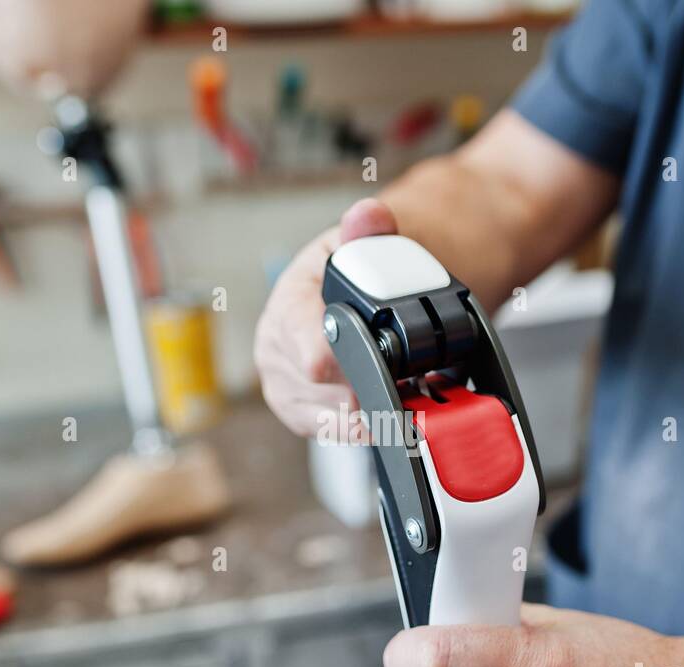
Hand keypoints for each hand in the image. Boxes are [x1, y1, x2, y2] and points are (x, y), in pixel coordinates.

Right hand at [253, 198, 397, 437]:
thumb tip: (368, 215)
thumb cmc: (353, 271)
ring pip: (338, 417)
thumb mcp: (362, 242)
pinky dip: (368, 424)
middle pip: (330, 391)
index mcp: (287, 306)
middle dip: (373, 383)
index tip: (383, 365)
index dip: (347, 364)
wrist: (349, 294)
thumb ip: (368, 230)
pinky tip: (386, 405)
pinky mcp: (300, 415)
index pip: (309, 351)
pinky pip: (337, 434)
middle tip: (408, 369)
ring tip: (398, 381)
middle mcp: (275, 350)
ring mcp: (284, 387)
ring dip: (374, 405)